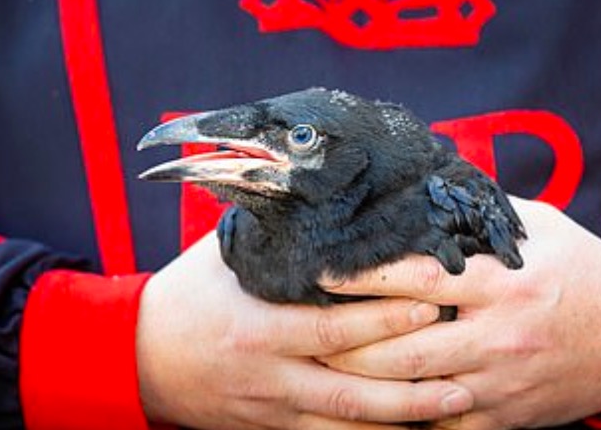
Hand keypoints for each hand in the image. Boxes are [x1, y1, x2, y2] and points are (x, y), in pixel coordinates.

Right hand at [135, 232, 475, 428]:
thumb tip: (330, 195)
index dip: (385, 317)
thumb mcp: (228, 256)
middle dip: (410, 379)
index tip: (431, 300)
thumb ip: (280, 237)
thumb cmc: (191, 293)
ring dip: (402, 420)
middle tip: (464, 367)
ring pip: (346, 425)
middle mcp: (269, 374)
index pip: (333, 326)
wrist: (137, 356)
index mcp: (259, 326)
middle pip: (350, 385)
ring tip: (455, 405)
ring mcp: (272, 409)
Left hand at [318, 198, 600, 429]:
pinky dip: (407, 419)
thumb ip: (482, 215)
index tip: (320, 270)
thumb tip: (426, 188)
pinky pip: (443, 428)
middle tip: (306, 329)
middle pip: (403, 346)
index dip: (361, 276)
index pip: (416, 278)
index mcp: (502, 282)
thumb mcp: (540, 229)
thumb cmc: (583, 271)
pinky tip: (373, 406)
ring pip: (415, 391)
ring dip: (366, 383)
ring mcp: (501, 382)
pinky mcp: (506, 417)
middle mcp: (498, 334)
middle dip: (347, 341)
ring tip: (323, 368)